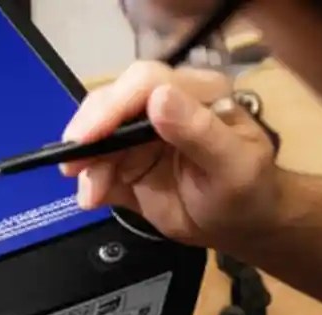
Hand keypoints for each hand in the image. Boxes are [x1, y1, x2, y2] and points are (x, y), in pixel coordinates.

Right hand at [62, 62, 281, 249]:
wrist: (243, 226)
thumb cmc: (249, 191)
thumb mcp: (233, 164)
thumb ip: (199, 131)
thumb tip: (159, 97)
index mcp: (194, 93)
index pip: (144, 83)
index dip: (113, 105)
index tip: (89, 135)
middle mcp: (163, 107)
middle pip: (112, 103)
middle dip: (89, 132)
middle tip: (72, 163)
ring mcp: (140, 136)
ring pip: (98, 137)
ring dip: (86, 164)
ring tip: (91, 195)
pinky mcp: (127, 165)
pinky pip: (98, 168)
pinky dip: (89, 183)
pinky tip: (92, 199)